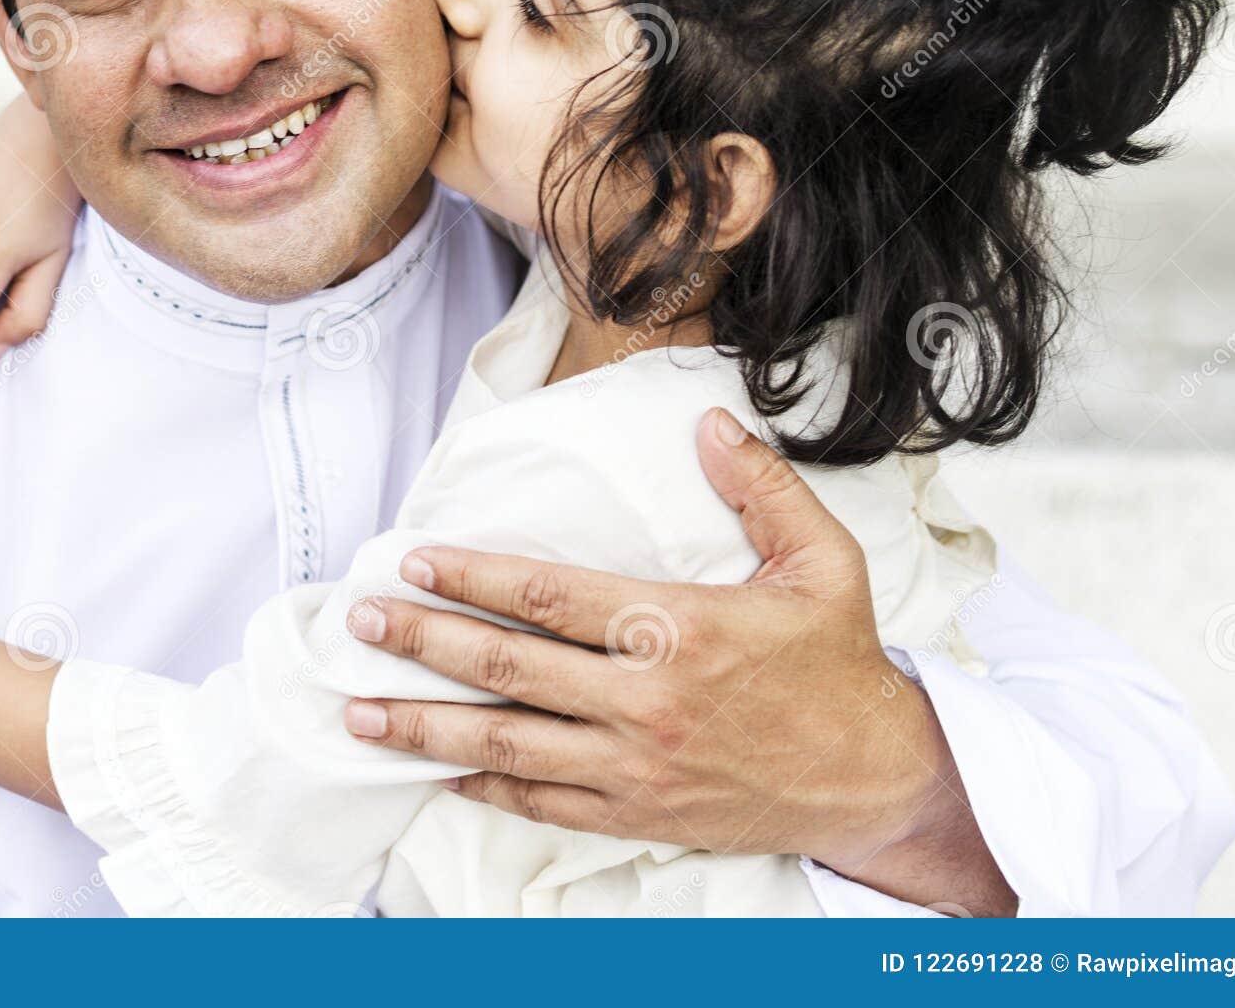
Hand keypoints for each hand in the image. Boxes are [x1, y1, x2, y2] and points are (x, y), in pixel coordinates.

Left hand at [342, 407, 1015, 915]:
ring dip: (427, 725)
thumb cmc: (839, 663)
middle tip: (360, 622)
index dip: (473, 577)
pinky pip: (542, 803)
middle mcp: (646, 701)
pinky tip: (438, 770)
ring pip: (508, 743)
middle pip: (509, 668)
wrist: (874, 779)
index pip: (549, 597)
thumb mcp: (823, 559)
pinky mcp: (639, 814)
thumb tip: (708, 421)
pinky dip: (482, 787)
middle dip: (424, 642)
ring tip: (361, 708)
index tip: (416, 560)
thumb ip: (761, 485)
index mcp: (681, 628)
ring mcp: (636, 766)